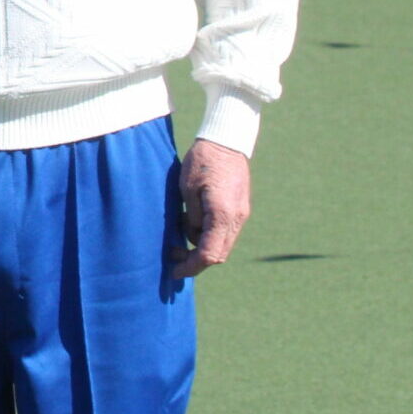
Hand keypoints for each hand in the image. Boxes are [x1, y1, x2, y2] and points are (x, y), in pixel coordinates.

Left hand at [172, 139, 250, 277]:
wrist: (226, 141)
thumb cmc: (202, 161)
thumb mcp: (187, 189)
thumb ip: (192, 218)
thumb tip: (192, 237)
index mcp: (222, 215)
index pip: (210, 254)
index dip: (191, 267)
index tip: (174, 271)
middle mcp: (236, 218)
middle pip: (218, 254)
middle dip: (195, 260)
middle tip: (172, 255)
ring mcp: (240, 214)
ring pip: (221, 244)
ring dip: (200, 246)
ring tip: (176, 234)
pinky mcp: (239, 208)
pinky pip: (223, 231)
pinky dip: (207, 235)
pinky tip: (189, 223)